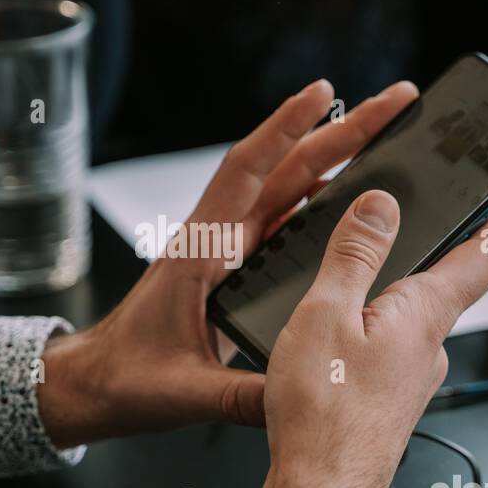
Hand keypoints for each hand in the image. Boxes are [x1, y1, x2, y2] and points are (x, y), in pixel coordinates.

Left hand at [38, 78, 419, 446]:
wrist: (97, 382)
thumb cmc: (126, 377)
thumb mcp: (186, 392)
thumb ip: (240, 395)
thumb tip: (294, 396)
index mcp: (200, 251)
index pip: (247, 173)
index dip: (284, 128)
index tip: (322, 91)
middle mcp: (216, 238)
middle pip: (284, 169)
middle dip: (339, 131)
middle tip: (390, 104)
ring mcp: (227, 248)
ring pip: (289, 189)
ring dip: (335, 159)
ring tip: (385, 137)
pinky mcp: (235, 264)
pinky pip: (285, 219)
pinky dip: (320, 198)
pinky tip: (353, 196)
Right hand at [255, 194, 487, 487]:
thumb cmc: (324, 415)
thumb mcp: (325, 313)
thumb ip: (354, 255)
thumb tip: (380, 204)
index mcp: (424, 314)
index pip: (485, 253)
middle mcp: (429, 348)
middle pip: (444, 283)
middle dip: (425, 248)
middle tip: (393, 218)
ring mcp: (411, 379)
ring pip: (409, 320)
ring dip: (385, 294)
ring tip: (339, 278)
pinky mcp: (388, 403)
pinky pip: (386, 351)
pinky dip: (366, 330)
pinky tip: (328, 338)